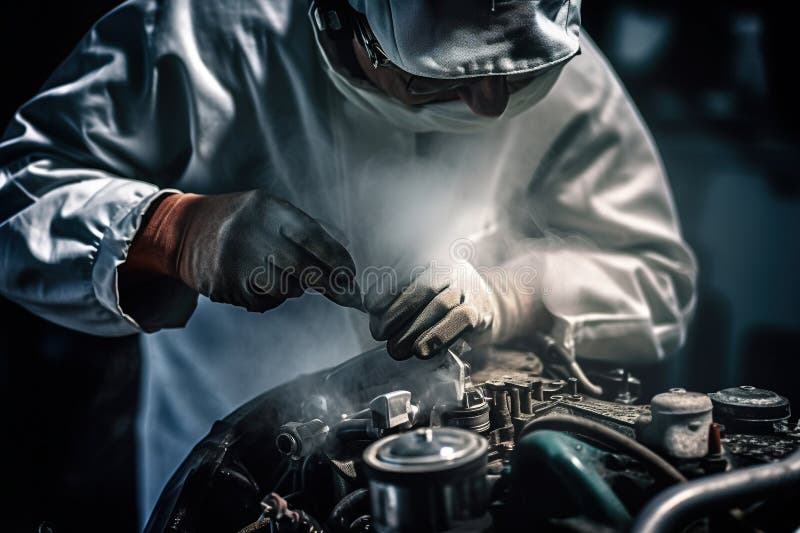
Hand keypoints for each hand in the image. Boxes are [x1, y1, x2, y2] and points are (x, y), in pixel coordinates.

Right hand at [123, 190, 361, 311]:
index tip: (352, 276)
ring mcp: (235, 259)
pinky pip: (263, 301)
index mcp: (269, 208)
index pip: (314, 237)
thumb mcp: (272, 211)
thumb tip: (345, 252)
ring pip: (285, 288)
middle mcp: (252, 231)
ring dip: (293, 288)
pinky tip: (254, 281)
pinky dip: (269, 297)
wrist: (185, 230)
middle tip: (347, 296)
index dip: (338, 259)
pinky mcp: (224, 283)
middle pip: (303, 268)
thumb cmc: (242, 221)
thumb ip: (308, 228)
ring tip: (276, 273)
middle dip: (330, 284)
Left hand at [365, 260, 498, 359]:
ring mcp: (467, 290)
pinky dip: (439, 335)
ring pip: (440, 305)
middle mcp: (450, 270)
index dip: (386, 288)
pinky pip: (461, 320)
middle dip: (396, 313)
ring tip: (395, 349)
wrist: (486, 306)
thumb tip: (353, 300)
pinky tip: (423, 350)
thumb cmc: (440, 300)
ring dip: (414, 329)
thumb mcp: (418, 289)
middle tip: (379, 333)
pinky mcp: (479, 312)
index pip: (406, 270)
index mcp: (430, 260)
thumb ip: (390, 295)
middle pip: (422, 289)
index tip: (370, 306)